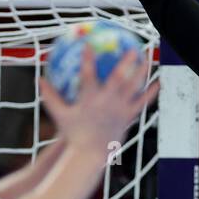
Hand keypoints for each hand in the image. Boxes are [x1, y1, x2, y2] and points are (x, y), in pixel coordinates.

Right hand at [38, 47, 158, 152]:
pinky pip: (142, 102)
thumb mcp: (59, 115)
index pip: (87, 75)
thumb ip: (50, 96)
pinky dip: (151, 92)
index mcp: (89, 100)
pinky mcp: (128, 117)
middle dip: (125, 62)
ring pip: (134, 88)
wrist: (89, 155)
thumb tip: (39, 79)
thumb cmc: (73, 134)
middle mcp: (107, 104)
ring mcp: (119, 110)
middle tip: (132, 47)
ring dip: (142, 72)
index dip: (87, 59)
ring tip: (148, 58)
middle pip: (119, 79)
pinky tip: (160, 82)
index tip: (88, 43)